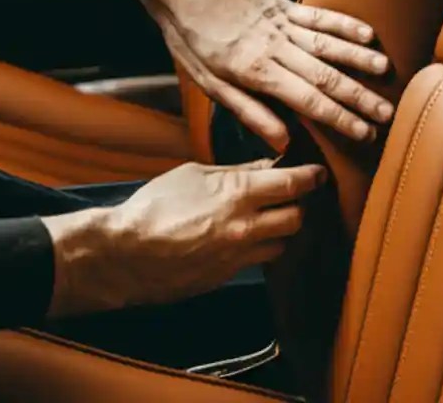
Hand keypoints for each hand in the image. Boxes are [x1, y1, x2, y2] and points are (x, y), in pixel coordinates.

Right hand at [43, 159, 324, 316]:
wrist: (124, 253)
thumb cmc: (153, 207)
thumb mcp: (193, 174)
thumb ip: (235, 172)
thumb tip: (265, 166)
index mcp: (237, 194)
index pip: (292, 185)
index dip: (311, 178)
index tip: (318, 173)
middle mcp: (245, 227)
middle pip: (298, 218)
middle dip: (299, 206)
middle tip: (292, 196)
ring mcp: (238, 255)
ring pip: (283, 244)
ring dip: (282, 231)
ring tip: (271, 219)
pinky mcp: (228, 276)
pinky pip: (258, 261)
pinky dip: (260, 249)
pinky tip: (248, 239)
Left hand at [156, 0, 392, 150]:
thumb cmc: (190, 37)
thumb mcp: (208, 84)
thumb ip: (248, 112)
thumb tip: (282, 141)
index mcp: (256, 71)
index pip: (308, 100)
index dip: (340, 118)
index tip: (365, 133)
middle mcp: (276, 47)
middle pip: (327, 75)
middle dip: (360, 97)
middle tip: (387, 114)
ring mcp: (282, 24)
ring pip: (329, 44)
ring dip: (360, 59)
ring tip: (387, 73)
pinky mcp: (283, 5)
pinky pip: (320, 16)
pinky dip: (345, 25)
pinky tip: (368, 34)